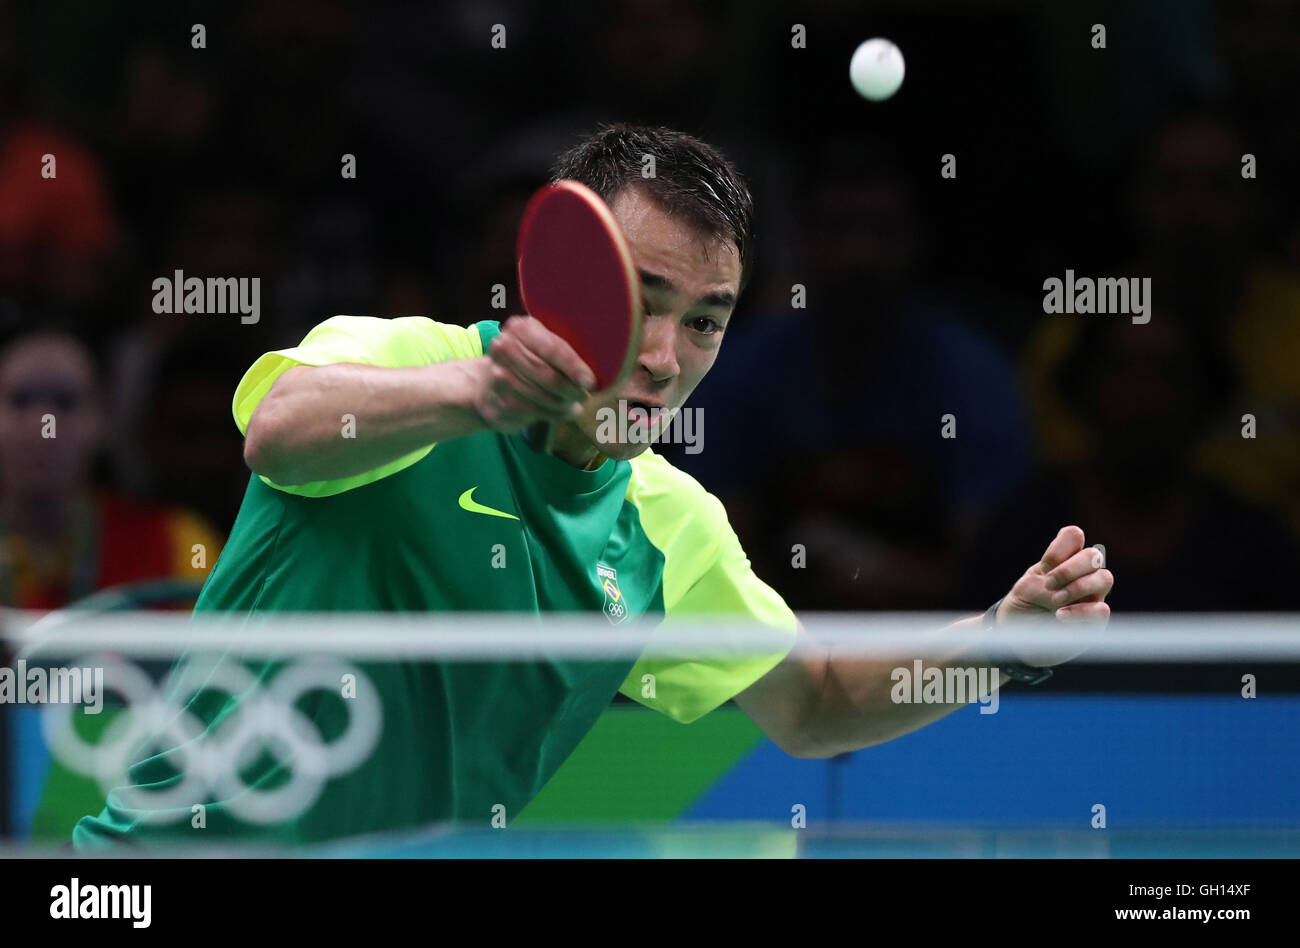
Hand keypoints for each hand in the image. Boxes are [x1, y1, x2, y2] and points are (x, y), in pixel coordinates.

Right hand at [475, 315, 597, 433]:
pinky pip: (535, 414)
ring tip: (573, 403)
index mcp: (520, 328)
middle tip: (584, 395)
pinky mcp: (498, 403)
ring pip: (544, 398)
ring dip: (564, 405)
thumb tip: (602, 364)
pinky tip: (560, 412)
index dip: (574, 367)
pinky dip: (553, 415)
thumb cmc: (528, 361)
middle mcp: (504, 349)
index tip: (590, 381)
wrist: (487, 384)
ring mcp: (498, 377)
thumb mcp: (542, 344)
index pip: (553, 349)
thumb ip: (563, 348)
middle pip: (549, 377)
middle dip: (572, 389)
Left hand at [995, 525, 1113, 667]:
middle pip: (1093, 555)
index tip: (1047, 565)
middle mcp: (1082, 576)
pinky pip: (1102, 609)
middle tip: (1048, 584)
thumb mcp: (1027, 587)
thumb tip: (1067, 579)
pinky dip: (1081, 611)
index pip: (1073, 537)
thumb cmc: (1023, 607)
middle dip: (1070, 568)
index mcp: (1063, 561)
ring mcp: (1091, 597)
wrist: (1019, 637)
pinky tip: (1060, 616)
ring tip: (1055, 600)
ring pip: (1104, 578)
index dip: (1063, 547)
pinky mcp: (1095, 621)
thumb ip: (1047, 578)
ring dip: (1078, 586)